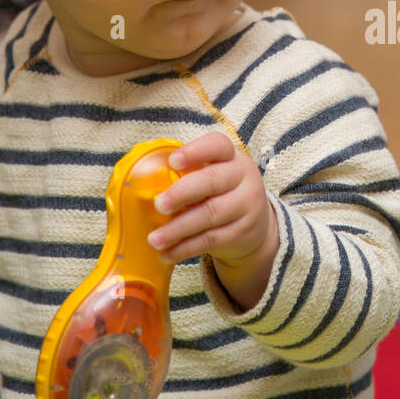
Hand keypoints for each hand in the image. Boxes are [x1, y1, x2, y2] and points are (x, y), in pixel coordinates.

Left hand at [147, 131, 276, 266]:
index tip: (173, 161)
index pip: (217, 145)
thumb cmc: (221, 192)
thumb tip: (143, 189)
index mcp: (230, 156)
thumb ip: (187, 175)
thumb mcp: (213, 175)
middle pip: (212, 181)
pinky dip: (185, 248)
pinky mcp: (243, 232)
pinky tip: (167, 253)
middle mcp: (243, 177)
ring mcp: (246, 205)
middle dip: (181, 193)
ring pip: (209, 215)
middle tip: (158, 204)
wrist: (256, 223)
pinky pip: (211, 240)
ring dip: (178, 228)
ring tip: (154, 239)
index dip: (195, 152)